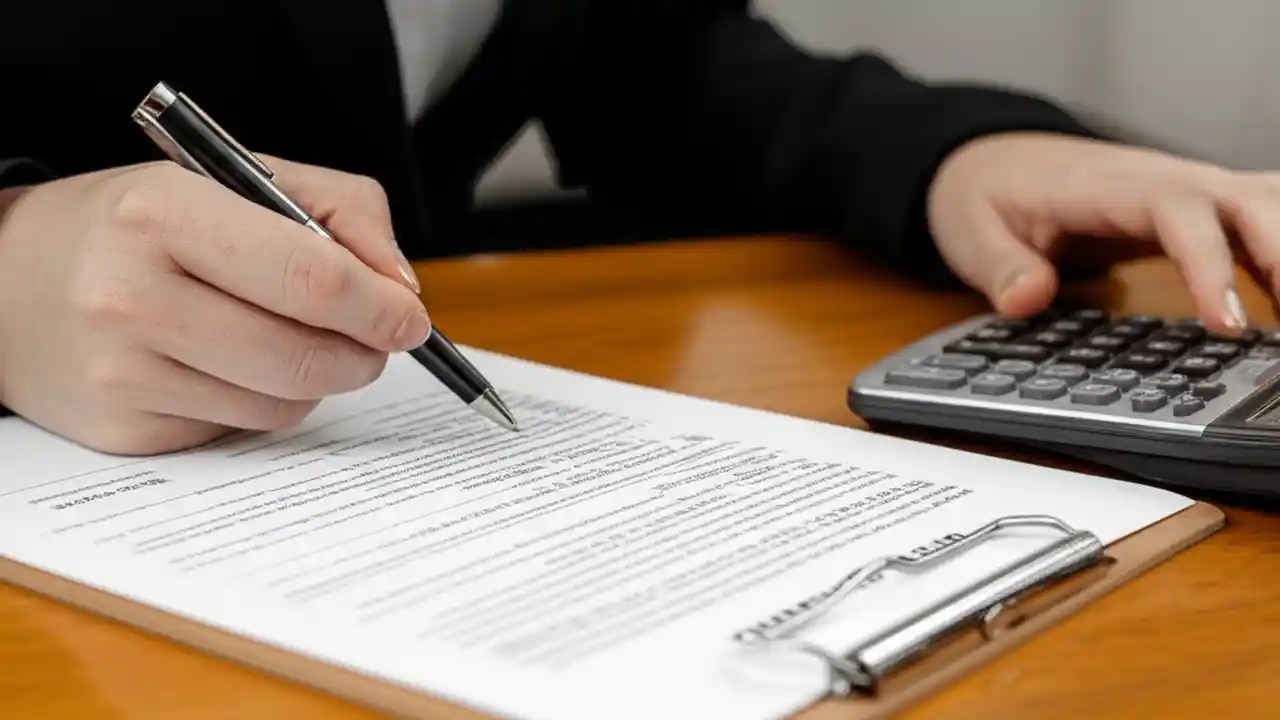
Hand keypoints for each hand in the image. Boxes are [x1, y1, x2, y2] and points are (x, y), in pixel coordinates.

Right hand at [0, 157, 428, 454]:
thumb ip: (340, 213)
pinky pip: (241, 429)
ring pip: (283, 404)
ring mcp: (121, 373)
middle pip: (304, 356)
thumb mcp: (234, 180)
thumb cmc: (139, 225)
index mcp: (163, 214)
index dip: (379, 307)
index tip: (410, 318)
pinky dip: (260, 400)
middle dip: (364, 354)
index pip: (310, 278)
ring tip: (285, 337)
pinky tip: (225, 364)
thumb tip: (400, 290)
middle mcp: (130, 296)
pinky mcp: (123, 431)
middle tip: (375, 340)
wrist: (7, 284)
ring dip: (314, 379)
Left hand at [926, 131, 1279, 333]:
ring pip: (1270, 204)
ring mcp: (1189, 189)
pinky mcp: (1200, 207)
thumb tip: (1026, 298)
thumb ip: (998, 265)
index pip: (1180, 213)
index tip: (1229, 323)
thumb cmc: (987, 193)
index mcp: (1112, 185)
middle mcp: (1165, 179)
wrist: (992, 158)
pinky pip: (1263, 218)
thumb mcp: (971, 231)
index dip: (1210, 266)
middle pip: (1251, 202)